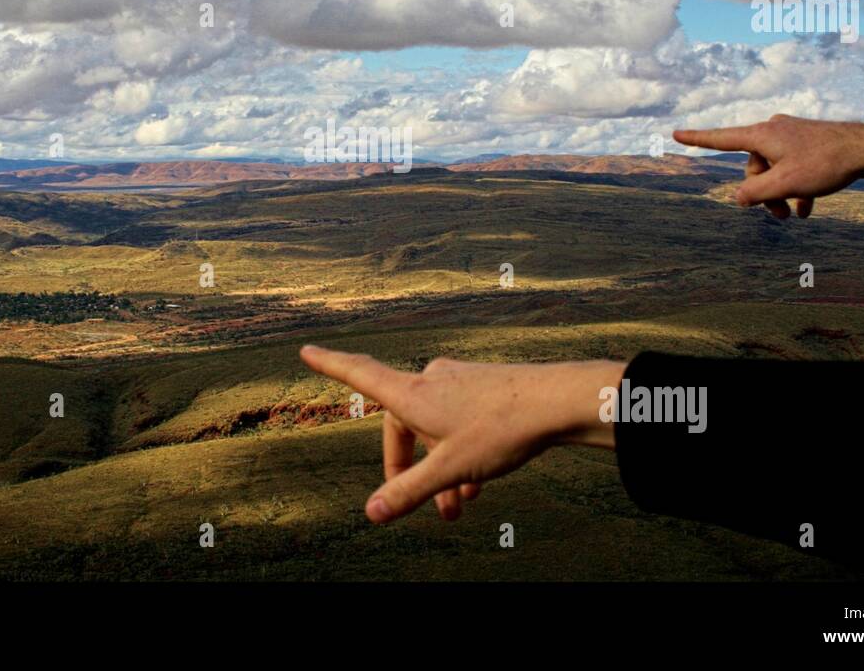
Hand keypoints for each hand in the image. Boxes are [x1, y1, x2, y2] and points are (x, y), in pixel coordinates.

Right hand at [300, 345, 624, 523]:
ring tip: (459, 506)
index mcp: (413, 394)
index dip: (330, 365)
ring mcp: (459, 380)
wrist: (557, 402)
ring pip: (435, 428)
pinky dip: (460, 453)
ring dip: (441, 467)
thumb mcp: (450, 469)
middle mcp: (431, 380)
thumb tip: (371, 513)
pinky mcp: (484, 386)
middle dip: (410, 467)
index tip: (307, 350)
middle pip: (402, 424)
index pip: (360, 375)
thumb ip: (409, 491)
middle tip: (426, 506)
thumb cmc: (500, 430)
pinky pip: (459, 421)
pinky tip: (480, 484)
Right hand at [674, 115, 863, 218]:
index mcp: (762, 135)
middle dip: (763, 192)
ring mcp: (791, 134)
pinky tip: (808, 207)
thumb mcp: (785, 184)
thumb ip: (755, 193)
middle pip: (753, 166)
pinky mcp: (808, 142)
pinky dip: (796, 186)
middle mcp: (773, 130)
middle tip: (780, 216)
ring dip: (781, 193)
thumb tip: (738, 197)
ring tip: (796, 215)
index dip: (696, 139)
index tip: (675, 133)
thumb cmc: (826, 163)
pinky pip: (792, 166)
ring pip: (774, 169)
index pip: (721, 138)